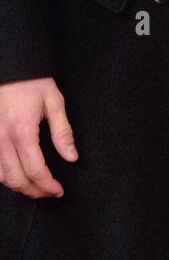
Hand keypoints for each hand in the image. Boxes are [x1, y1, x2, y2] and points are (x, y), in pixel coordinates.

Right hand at [0, 78, 77, 197]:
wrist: (9, 67)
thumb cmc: (31, 82)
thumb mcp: (54, 102)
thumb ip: (63, 133)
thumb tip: (71, 157)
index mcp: (22, 131)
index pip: (35, 171)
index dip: (48, 186)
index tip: (58, 190)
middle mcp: (2, 139)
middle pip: (16, 180)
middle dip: (34, 192)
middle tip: (48, 192)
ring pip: (0, 177)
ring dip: (18, 186)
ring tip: (34, 186)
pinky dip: (4, 176)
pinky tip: (17, 174)